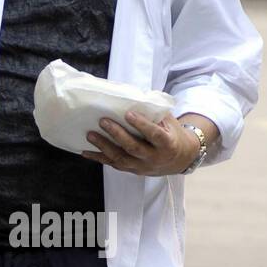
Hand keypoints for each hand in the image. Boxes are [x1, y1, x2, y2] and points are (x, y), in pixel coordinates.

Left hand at [80, 110, 203, 175]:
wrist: (180, 159)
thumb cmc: (172, 134)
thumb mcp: (169, 122)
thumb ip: (153, 112)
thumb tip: (132, 96)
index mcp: (167, 144)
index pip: (154, 135)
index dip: (142, 125)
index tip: (128, 114)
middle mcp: (154, 157)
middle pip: (134, 148)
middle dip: (117, 134)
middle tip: (103, 121)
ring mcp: (142, 166)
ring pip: (121, 159)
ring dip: (104, 147)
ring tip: (90, 135)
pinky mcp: (133, 170)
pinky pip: (114, 165)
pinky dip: (99, 158)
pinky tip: (86, 152)